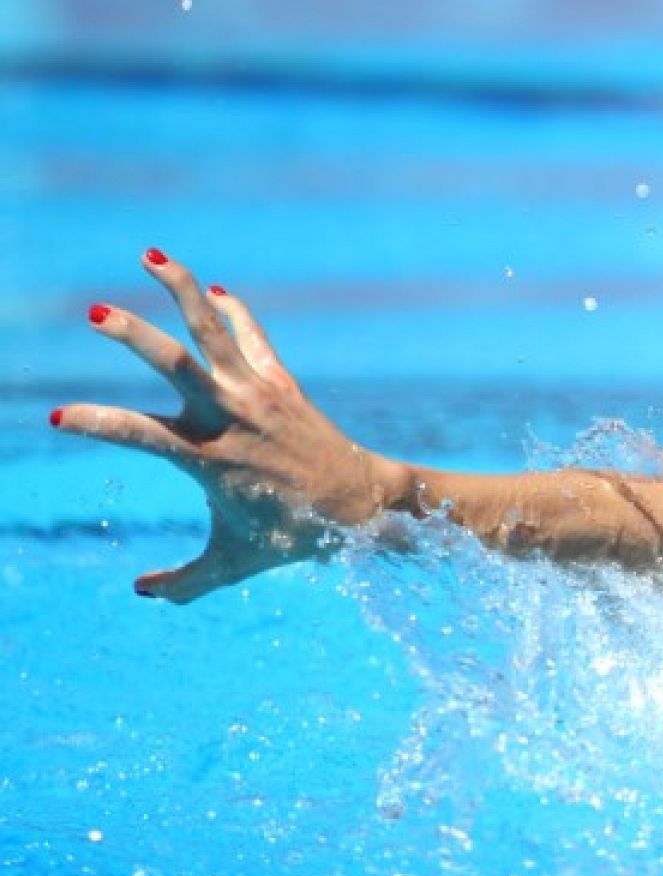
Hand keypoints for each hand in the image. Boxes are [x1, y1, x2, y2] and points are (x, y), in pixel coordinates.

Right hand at [52, 248, 411, 602]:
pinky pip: (253, 336)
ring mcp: (257, 394)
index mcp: (208, 458)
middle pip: (174, 364)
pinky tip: (211, 289)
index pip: (139, 434)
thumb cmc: (295, 536)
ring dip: (180, 290)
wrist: (362, 505)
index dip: (99, 424)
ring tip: (149, 255)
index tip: (60, 417)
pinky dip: (233, 311)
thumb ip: (183, 582)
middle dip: (134, 335)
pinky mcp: (281, 382)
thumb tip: (141, 593)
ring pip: (213, 331)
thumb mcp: (234, 564)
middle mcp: (230, 417)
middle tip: (95, 311)